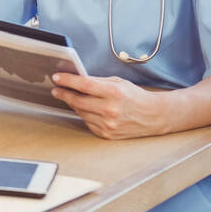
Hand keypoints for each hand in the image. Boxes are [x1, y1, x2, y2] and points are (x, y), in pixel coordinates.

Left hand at [51, 72, 167, 138]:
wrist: (153, 116)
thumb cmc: (135, 97)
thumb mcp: (118, 83)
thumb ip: (97, 81)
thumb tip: (75, 80)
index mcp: (113, 93)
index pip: (84, 85)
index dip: (67, 81)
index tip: (57, 77)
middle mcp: (110, 109)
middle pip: (77, 100)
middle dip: (64, 93)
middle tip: (57, 89)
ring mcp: (108, 124)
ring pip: (80, 112)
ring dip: (73, 104)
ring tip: (70, 97)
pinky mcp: (106, 134)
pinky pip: (87, 122)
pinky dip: (84, 114)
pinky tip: (86, 108)